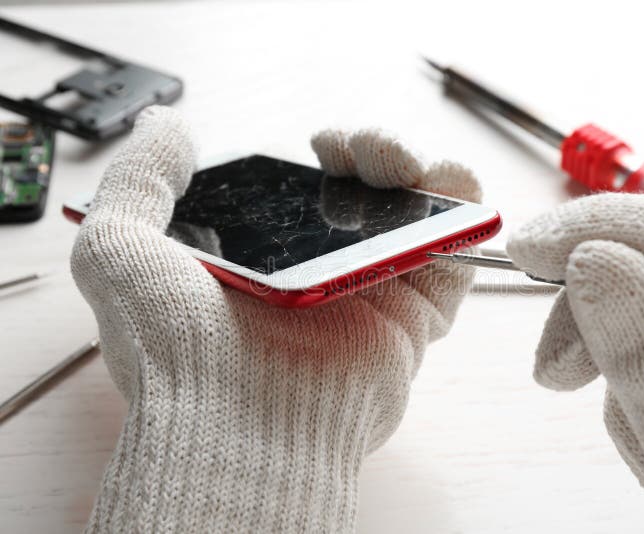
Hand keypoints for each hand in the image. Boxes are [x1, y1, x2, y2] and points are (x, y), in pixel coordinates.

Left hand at [71, 107, 480, 532]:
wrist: (233, 420)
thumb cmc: (172, 347)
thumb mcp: (118, 248)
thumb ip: (139, 177)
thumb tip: (166, 126)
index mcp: (262, 262)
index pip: (305, 194)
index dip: (320, 158)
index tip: (317, 143)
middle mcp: (317, 279)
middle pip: (365, 199)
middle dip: (370, 154)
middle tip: (355, 149)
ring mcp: (368, 298)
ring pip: (412, 220)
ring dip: (416, 173)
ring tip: (394, 161)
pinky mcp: (411, 322)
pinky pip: (452, 262)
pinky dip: (462, 215)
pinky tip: (444, 185)